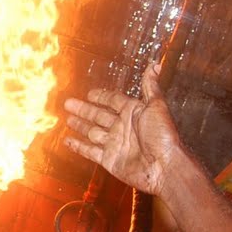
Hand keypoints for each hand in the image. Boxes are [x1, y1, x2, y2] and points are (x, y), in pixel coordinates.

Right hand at [62, 64, 185, 198]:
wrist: (164, 167)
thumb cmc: (162, 136)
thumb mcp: (157, 106)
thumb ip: (150, 86)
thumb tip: (155, 64)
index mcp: (132, 113)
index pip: (112, 101)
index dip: (101, 96)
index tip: (90, 93)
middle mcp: (122, 127)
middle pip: (98, 115)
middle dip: (84, 109)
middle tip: (68, 103)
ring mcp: (114, 144)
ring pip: (92, 132)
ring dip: (80, 125)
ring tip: (68, 119)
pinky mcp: (109, 160)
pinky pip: (90, 151)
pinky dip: (78, 146)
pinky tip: (68, 140)